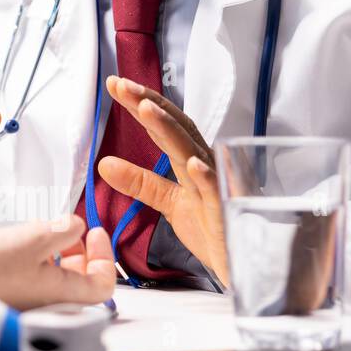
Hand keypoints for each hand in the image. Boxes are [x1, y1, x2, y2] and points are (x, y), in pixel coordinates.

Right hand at [0, 215, 115, 308]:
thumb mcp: (34, 238)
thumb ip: (63, 229)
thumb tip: (76, 224)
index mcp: (65, 293)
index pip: (104, 282)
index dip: (105, 255)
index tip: (95, 232)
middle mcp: (54, 302)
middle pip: (83, 278)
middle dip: (82, 250)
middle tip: (68, 228)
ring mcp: (35, 301)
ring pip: (61, 277)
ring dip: (59, 252)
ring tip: (42, 231)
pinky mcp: (18, 296)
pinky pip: (40, 278)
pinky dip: (41, 259)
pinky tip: (23, 244)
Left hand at [97, 76, 229, 284]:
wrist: (246, 264)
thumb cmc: (215, 229)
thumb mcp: (170, 203)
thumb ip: (141, 182)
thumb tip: (104, 163)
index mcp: (192, 161)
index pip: (165, 126)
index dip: (141, 104)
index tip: (115, 85)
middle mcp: (207, 166)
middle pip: (178, 129)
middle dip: (150, 104)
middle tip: (122, 86)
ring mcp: (219, 187)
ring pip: (194, 152)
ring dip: (171, 129)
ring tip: (146, 108)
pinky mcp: (230, 213)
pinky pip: (220, 193)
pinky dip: (208, 177)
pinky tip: (194, 164)